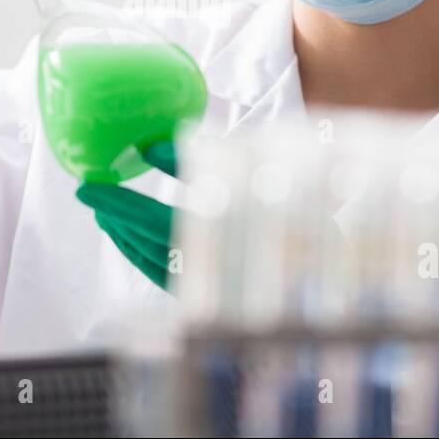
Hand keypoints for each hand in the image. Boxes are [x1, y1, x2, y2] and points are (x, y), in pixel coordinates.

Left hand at [78, 139, 352, 291]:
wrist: (350, 255)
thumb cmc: (305, 205)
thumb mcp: (251, 170)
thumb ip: (199, 163)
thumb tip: (150, 145)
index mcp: (222, 237)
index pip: (154, 222)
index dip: (119, 204)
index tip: (89, 188)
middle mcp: (216, 269)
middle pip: (148, 245)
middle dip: (116, 217)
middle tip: (92, 193)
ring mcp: (218, 287)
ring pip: (154, 265)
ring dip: (125, 238)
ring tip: (106, 212)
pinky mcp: (220, 292)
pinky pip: (169, 277)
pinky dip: (144, 256)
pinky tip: (134, 239)